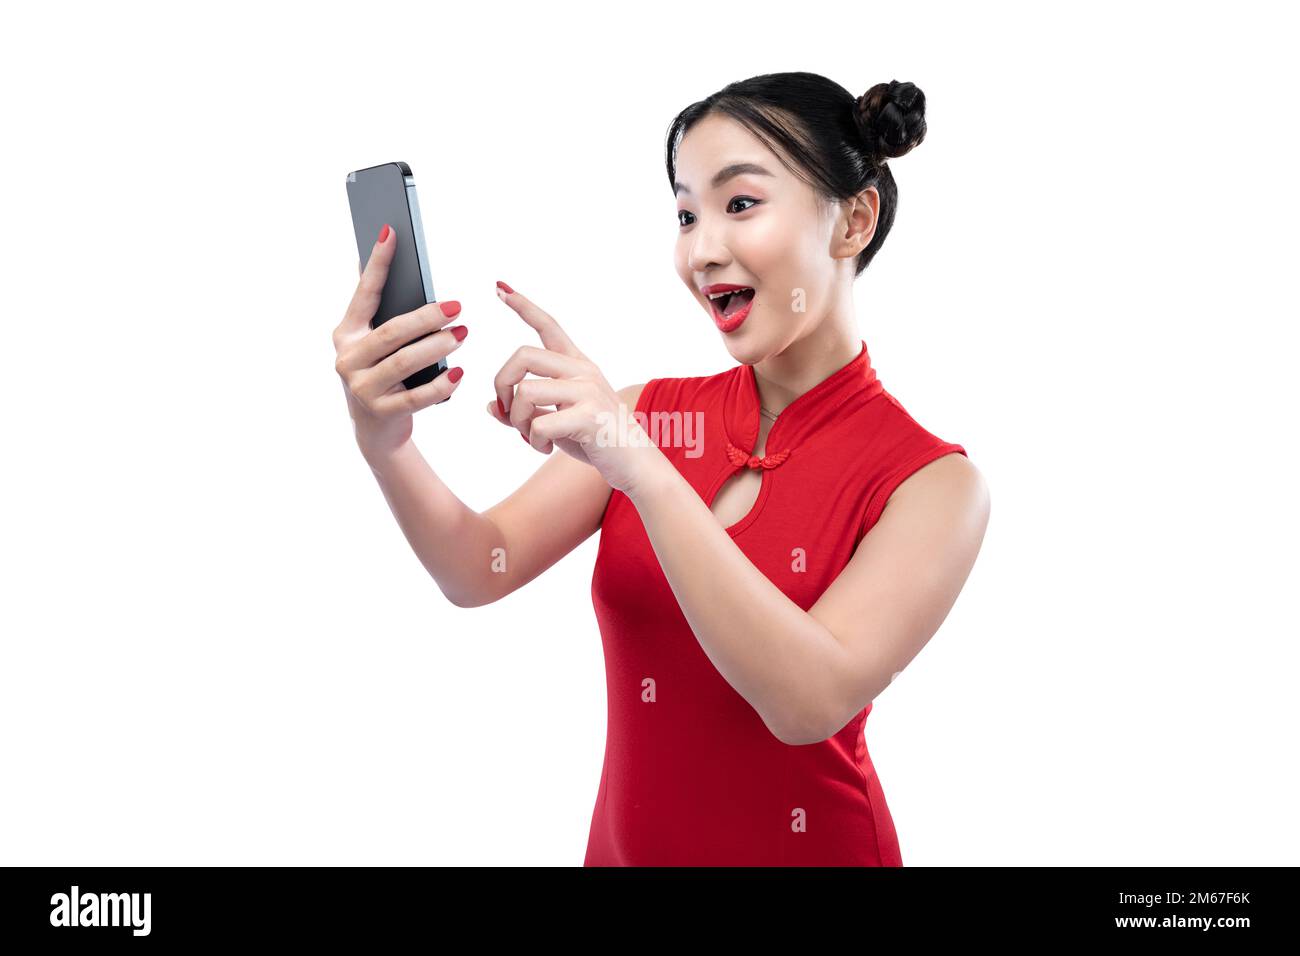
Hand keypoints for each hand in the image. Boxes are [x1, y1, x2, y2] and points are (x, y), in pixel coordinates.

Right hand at [332, 223, 467, 460]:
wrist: (376, 430)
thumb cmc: (382, 375)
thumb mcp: (374, 344)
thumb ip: (379, 311)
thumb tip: (382, 260)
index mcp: (346, 334)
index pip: (364, 293)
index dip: (377, 263)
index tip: (391, 232)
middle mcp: (348, 358)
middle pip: (391, 332)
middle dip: (426, 317)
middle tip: (457, 306)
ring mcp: (362, 388)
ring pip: (403, 363)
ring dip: (436, 346)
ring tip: (463, 333)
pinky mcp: (381, 412)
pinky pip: (416, 397)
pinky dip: (440, 384)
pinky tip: (458, 372)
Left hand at [486, 282, 656, 495]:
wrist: (635, 464)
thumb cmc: (596, 441)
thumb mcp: (556, 423)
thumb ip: (525, 412)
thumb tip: (490, 407)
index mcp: (577, 365)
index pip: (548, 326)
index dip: (523, 306)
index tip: (500, 289)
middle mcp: (582, 370)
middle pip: (522, 354)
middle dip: (502, 383)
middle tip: (506, 410)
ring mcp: (587, 390)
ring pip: (525, 392)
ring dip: (516, 421)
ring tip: (530, 438)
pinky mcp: (588, 416)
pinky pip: (538, 425)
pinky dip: (532, 442)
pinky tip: (544, 449)